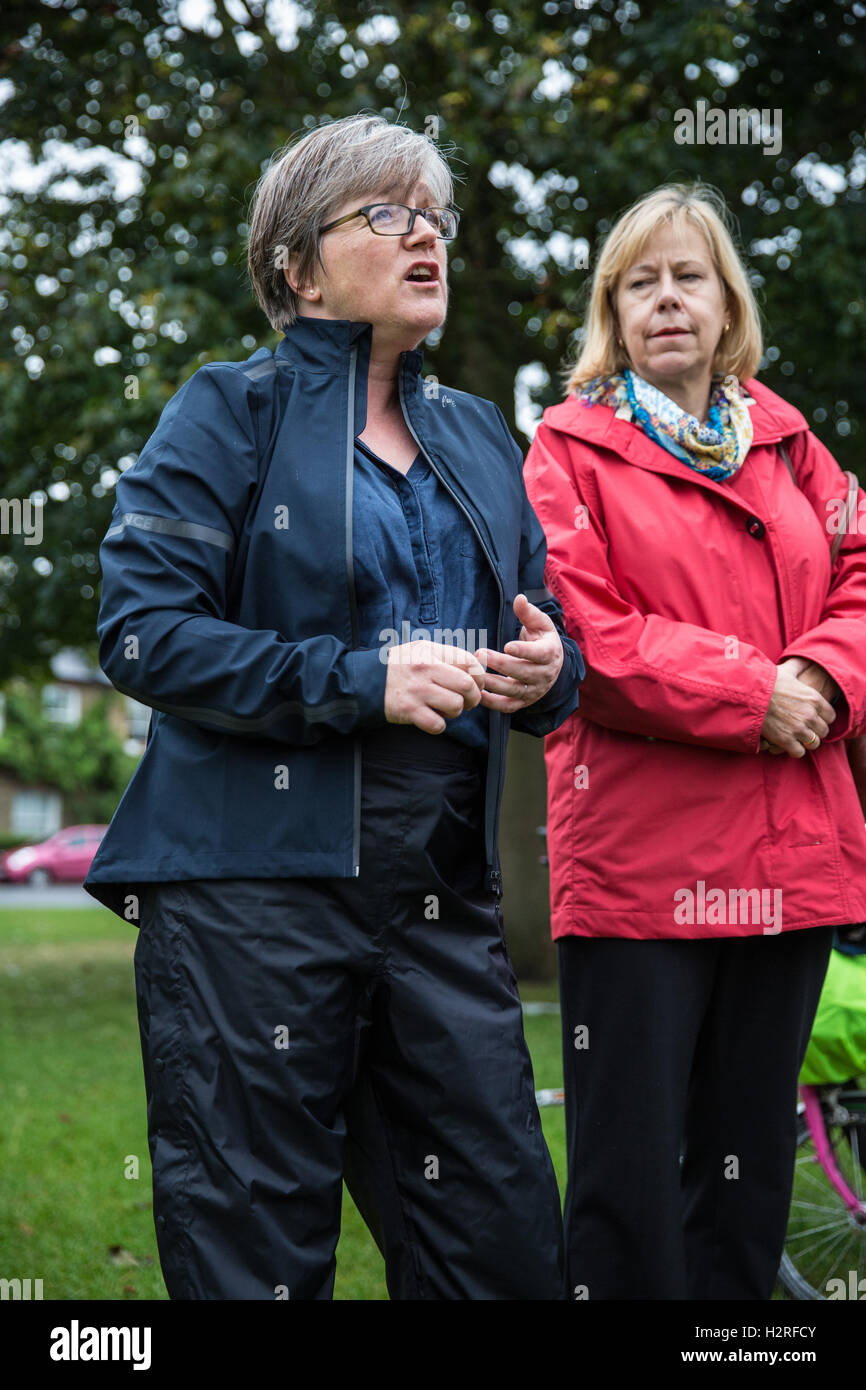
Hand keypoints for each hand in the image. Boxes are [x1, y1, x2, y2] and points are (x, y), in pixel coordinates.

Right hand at [384, 639, 485, 734]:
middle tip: (467, 702)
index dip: (479, 676)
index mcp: (431, 652)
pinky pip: (437, 724)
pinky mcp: (408, 710)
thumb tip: (480, 660)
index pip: (469, 662)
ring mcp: (417, 690)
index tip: (475, 684)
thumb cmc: (399, 666)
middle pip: (467, 685)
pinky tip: (432, 718)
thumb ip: (448, 655)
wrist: (364, 680)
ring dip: (456, 712)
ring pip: (455, 705)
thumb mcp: (421, 650)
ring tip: (446, 709)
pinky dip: (439, 725)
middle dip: (473, 698)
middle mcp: (425, 669)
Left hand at [474, 594, 563, 713]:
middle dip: (500, 664)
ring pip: (513, 690)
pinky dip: (493, 703)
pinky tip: (478, 693)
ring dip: (493, 683)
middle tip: (479, 654)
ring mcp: (534, 691)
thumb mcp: (541, 624)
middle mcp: (543, 674)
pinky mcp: (524, 702)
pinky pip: (508, 706)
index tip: (508, 646)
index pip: (539, 654)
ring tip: (475, 673)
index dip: (524, 651)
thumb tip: (520, 598)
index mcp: (549, 653)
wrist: (553, 667)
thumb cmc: (543, 640)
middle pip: (522, 672)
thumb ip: (529, 613)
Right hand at [759, 658, 836, 757]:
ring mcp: (799, 728)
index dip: (823, 718)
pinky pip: (799, 752)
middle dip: (815, 731)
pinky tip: (787, 744)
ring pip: (813, 743)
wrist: (749, 695)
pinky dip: (794, 750)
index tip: (815, 719)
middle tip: (805, 730)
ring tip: (797, 738)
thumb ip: (798, 667)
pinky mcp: (786, 740)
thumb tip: (802, 660)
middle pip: (823, 731)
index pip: (831, 715)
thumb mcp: (786, 671)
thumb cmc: (766, 682)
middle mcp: (810, 714)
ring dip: (806, 742)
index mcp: (814, 698)